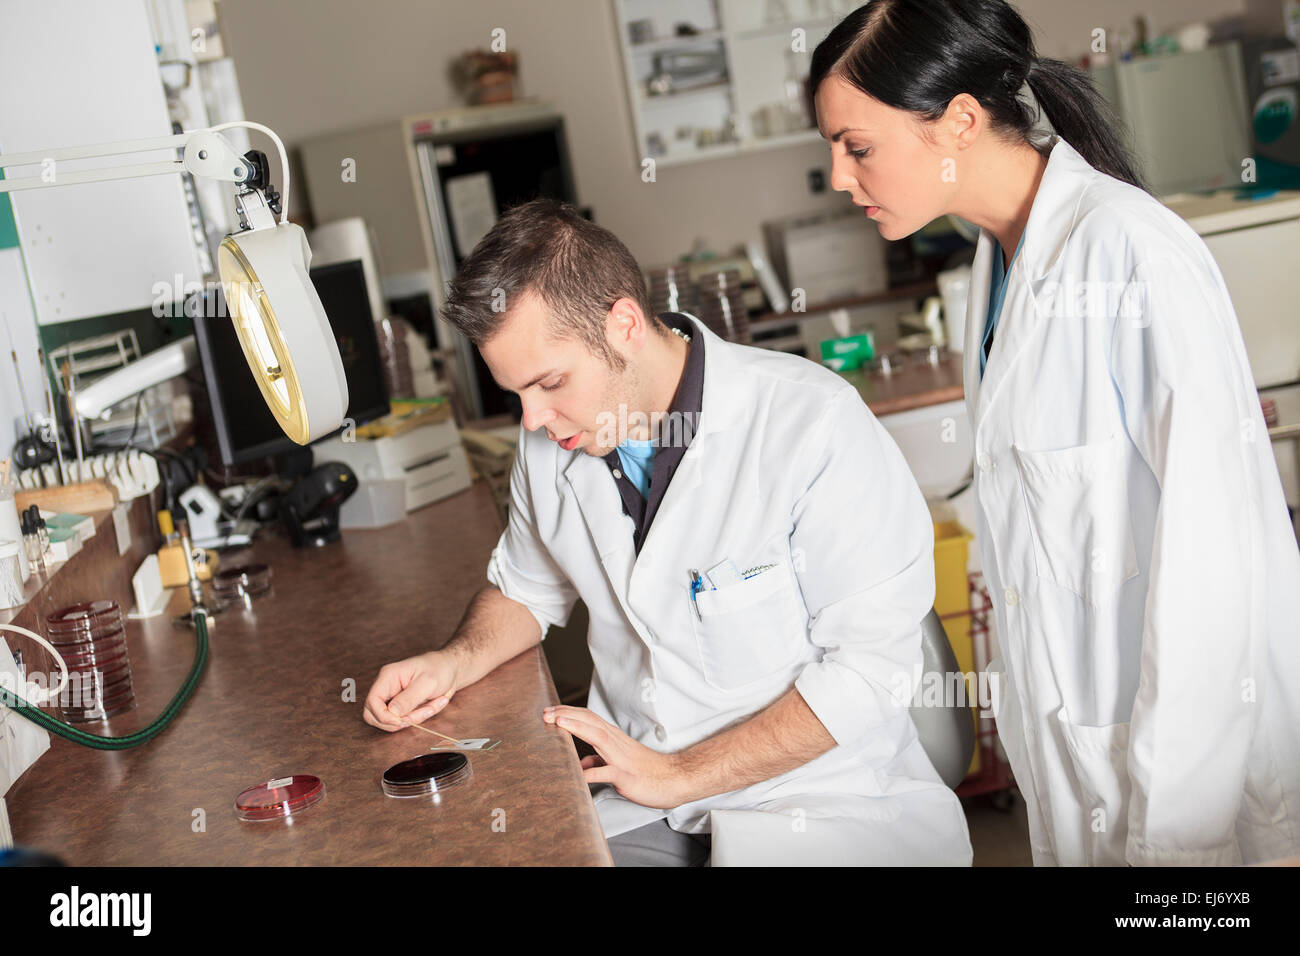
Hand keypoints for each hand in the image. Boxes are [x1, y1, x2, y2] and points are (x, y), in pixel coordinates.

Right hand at [363, 651, 458, 730]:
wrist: (450, 668)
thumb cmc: (439, 669)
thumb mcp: (428, 682)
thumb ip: (409, 698)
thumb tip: (392, 713)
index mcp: (388, 677)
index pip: (371, 702)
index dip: (383, 716)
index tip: (401, 721)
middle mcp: (386, 687)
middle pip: (374, 715)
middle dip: (396, 722)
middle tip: (418, 715)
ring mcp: (392, 697)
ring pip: (390, 721)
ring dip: (411, 719)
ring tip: (431, 707)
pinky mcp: (401, 705)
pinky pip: (403, 719)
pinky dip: (418, 718)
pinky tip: (432, 706)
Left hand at [543, 705, 696, 809]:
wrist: (674, 779)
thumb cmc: (647, 771)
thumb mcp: (617, 764)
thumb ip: (598, 762)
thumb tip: (581, 765)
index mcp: (613, 738)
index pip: (588, 719)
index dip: (568, 713)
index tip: (549, 711)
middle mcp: (616, 743)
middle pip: (589, 721)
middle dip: (566, 715)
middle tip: (545, 712)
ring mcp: (622, 758)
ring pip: (597, 737)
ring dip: (576, 728)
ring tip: (558, 723)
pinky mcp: (627, 777)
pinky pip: (608, 773)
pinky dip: (593, 771)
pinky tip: (579, 773)